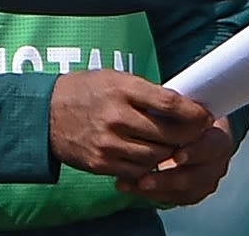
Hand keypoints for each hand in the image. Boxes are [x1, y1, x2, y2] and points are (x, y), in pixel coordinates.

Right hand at [48, 71, 211, 181]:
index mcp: (121, 89)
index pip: (169, 104)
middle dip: (187, 135)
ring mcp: (108, 143)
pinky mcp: (101, 163)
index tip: (204, 115)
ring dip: (169, 152)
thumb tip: (181, 106)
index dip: (193, 113)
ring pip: (157, 156)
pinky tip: (149, 155)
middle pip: (168, 134)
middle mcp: (116, 116)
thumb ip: (145, 92)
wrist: (44, 114)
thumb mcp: (113, 78)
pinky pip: (138, 170)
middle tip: (193, 133)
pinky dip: (149, 165)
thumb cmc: (84, 91)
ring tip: (171, 144)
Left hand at [116, 117, 233, 205]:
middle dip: (171, 178)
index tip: (177, 156)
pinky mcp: (191, 191)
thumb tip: (154, 110)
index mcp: (219, 136)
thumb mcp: (181, 101)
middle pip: (199, 176)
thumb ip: (175, 109)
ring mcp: (205, 179)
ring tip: (135, 184)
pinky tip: (129, 186)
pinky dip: (150, 194)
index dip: (196, 152)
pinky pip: (173, 198)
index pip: (213, 146)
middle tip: (146, 179)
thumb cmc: (181, 109)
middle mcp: (217, 161)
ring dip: (158, 189)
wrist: (189, 125)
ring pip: (186, 191)